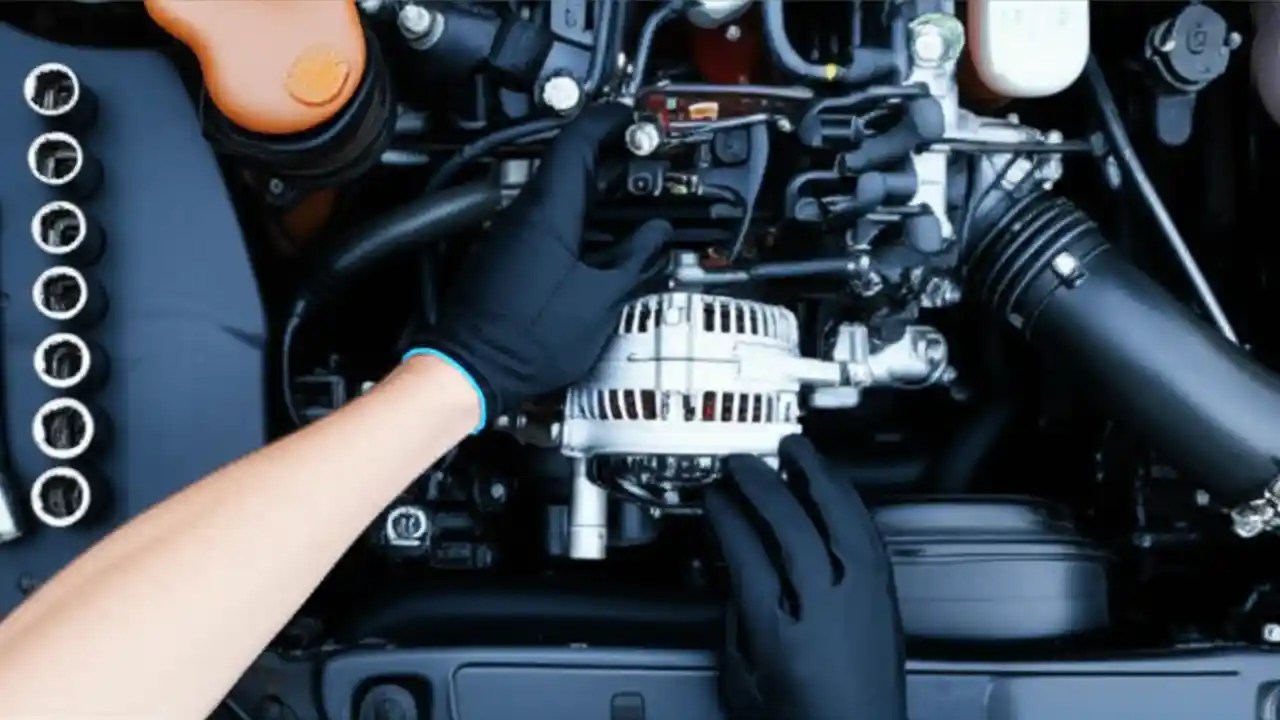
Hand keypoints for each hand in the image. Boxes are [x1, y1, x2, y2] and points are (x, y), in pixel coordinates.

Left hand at [419, 103, 671, 423]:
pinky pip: (546, 221)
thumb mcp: (600, 301)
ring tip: (628, 202)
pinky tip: (596, 239)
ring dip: (594, 192)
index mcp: (549, 212)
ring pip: (558, 194)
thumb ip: (634, 260)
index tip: (633, 120)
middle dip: (610, 158)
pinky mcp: (504, 255)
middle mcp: (523, 214)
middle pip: (570, 165)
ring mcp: (510, 233)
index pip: (578, 142)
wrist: (470, 367)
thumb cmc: (526, 340)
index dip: (610, 123)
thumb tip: (655, 237)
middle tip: (642, 162)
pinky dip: (576, 219)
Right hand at [706, 436, 906, 719]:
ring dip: (819, 478)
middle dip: (766, 486)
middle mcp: (830, 611)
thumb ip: (739, 625)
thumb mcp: (747, 683)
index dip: (728, 518)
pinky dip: (850, 504)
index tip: (715, 497)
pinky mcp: (887, 604)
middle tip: (745, 463)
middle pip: (795, 528)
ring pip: (844, 522)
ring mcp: (865, 603)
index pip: (749, 555)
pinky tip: (838, 490)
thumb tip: (739, 573)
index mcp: (784, 636)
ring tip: (799, 452)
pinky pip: (870, 537)